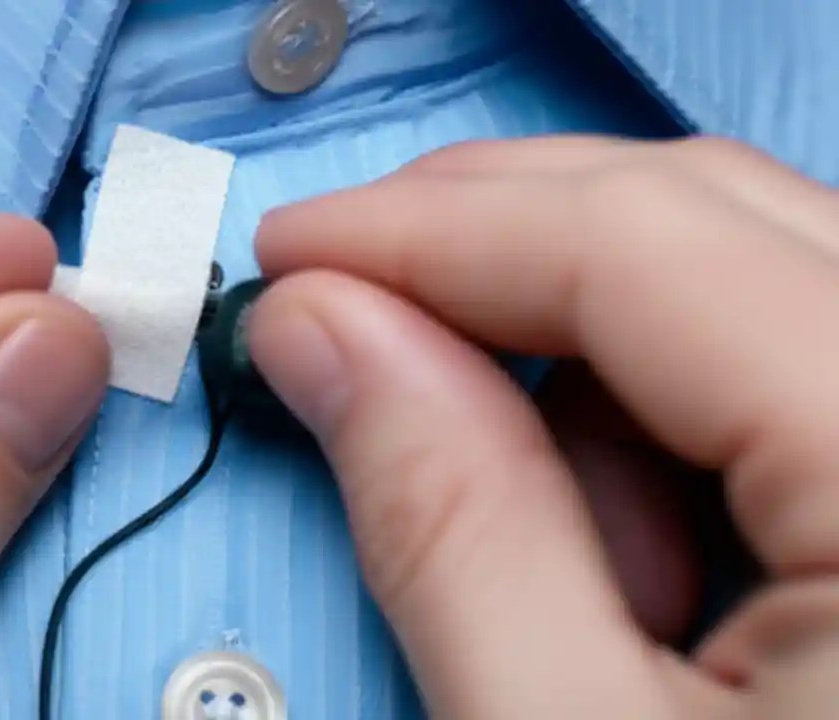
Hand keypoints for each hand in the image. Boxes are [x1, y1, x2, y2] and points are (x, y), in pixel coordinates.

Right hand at [249, 136, 838, 718]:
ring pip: (758, 281)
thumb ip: (453, 528)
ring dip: (605, 378)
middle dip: (500, 255)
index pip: (642, 242)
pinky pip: (808, 365)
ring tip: (568, 558)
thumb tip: (327, 333)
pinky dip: (690, 432)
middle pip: (713, 216)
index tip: (295, 256)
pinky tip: (659, 566)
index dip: (430, 229)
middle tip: (355, 306)